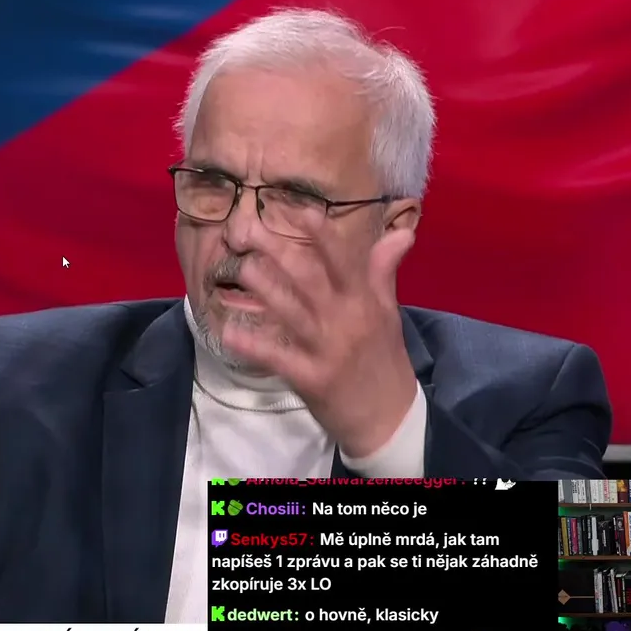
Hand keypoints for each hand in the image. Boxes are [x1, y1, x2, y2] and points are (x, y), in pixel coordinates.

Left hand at [220, 224, 418, 457]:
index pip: (344, 261)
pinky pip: (279, 358)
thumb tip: (401, 233)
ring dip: (264, 288)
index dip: (322, 236)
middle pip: (309, 279)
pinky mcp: (312, 379)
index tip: (298, 211)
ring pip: (291, 312)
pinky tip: (230, 333)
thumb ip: (383, 272)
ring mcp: (328, 350)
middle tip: (247, 230)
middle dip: (278, 252)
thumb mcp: (388, 315)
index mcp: (365, 303)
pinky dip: (254, 346)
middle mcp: (346, 321)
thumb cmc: (385, 362)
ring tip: (239, 267)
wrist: (389, 420)